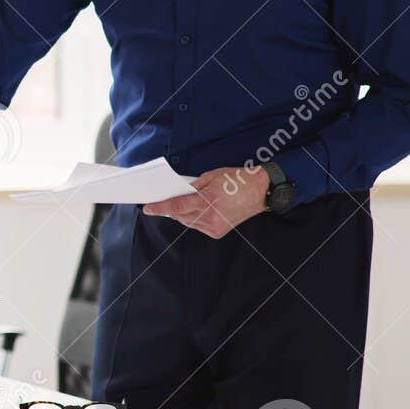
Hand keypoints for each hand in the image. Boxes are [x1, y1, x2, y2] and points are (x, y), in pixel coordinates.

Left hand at [142, 166, 268, 238]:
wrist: (261, 191)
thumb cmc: (238, 180)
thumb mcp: (212, 176)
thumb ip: (193, 187)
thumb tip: (178, 193)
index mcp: (208, 200)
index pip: (176, 206)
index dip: (159, 208)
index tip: (147, 208)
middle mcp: (210, 217)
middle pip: (180, 216)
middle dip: (172, 209)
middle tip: (167, 200)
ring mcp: (214, 227)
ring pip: (188, 222)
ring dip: (184, 214)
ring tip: (189, 203)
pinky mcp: (218, 232)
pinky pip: (198, 226)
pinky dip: (194, 218)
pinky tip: (199, 210)